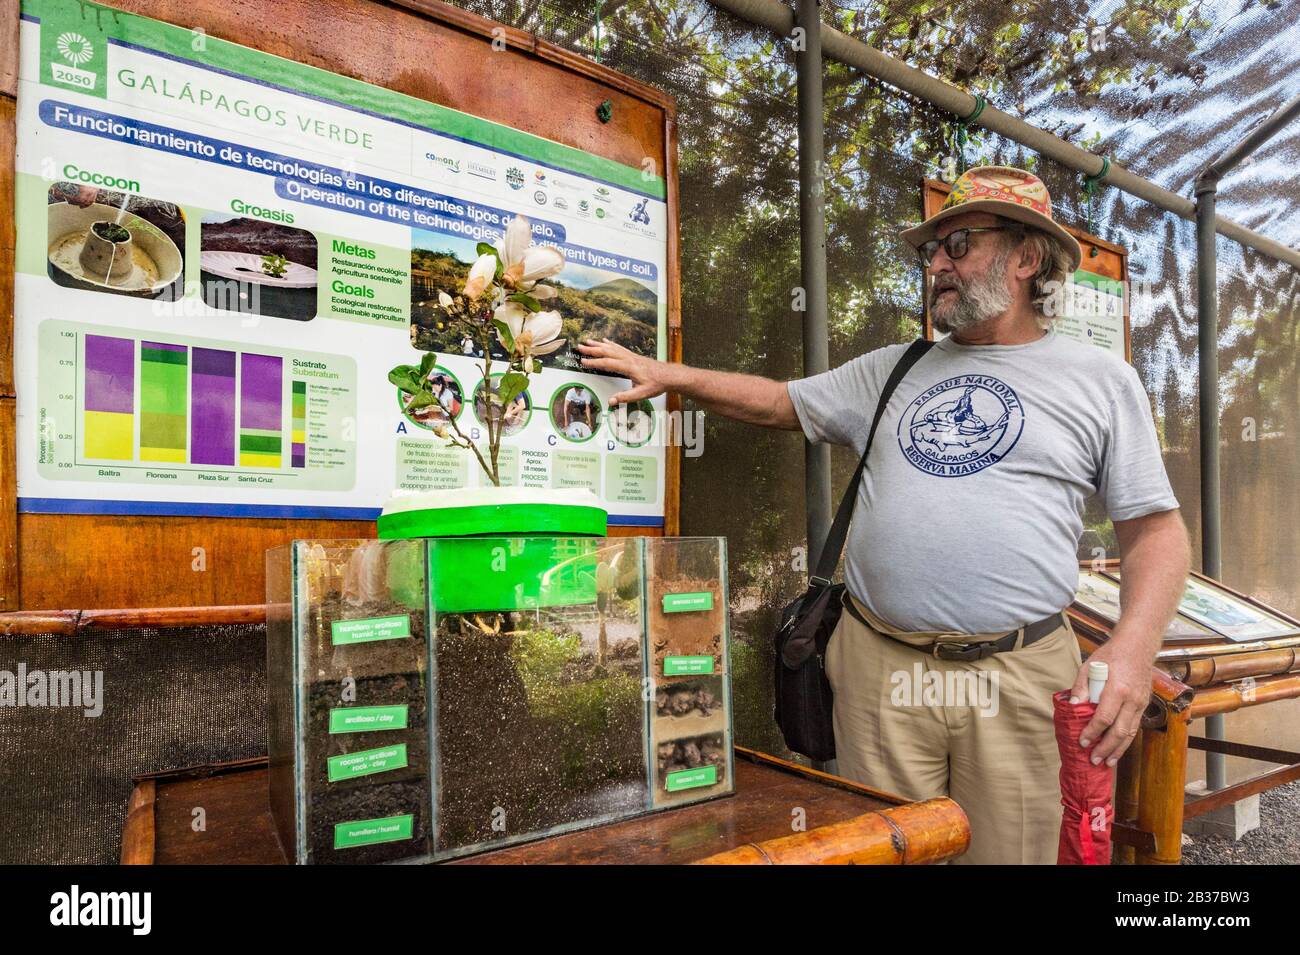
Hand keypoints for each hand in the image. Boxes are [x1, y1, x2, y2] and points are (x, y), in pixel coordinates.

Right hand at [576, 338, 666, 405]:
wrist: (669, 375)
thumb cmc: (656, 384)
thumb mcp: (641, 394)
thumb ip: (625, 397)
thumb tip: (611, 401)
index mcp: (628, 367)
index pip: (607, 363)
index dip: (594, 362)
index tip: (583, 362)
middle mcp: (628, 358)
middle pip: (607, 352)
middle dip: (592, 350)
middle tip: (579, 347)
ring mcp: (631, 356)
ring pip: (612, 347)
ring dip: (598, 345)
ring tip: (587, 341)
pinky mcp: (634, 355)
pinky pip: (619, 347)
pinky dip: (610, 343)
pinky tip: (605, 341)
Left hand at [1068, 640, 1150, 767]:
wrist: (1137, 647)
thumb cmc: (1111, 655)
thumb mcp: (1089, 666)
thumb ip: (1081, 687)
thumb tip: (1074, 706)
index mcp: (1118, 689)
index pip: (1104, 718)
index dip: (1093, 732)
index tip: (1082, 742)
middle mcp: (1132, 699)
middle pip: (1119, 731)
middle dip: (1106, 748)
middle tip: (1093, 760)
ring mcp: (1141, 703)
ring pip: (1130, 733)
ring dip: (1118, 749)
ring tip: (1107, 762)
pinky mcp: (1144, 704)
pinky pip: (1134, 726)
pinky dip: (1126, 740)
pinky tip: (1117, 748)